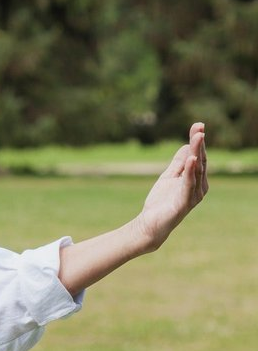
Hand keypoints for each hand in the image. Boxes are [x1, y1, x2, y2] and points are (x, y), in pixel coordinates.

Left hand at [135, 122, 208, 250]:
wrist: (150, 224)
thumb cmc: (161, 202)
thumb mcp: (168, 177)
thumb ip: (178, 163)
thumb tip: (187, 145)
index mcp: (196, 180)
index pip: (198, 157)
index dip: (198, 141)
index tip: (198, 125)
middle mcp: (199, 187)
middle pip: (200, 161)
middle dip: (199, 143)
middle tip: (200, 127)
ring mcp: (193, 195)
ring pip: (197, 170)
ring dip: (198, 153)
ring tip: (198, 137)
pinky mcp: (185, 202)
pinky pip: (189, 184)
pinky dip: (191, 171)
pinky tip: (192, 160)